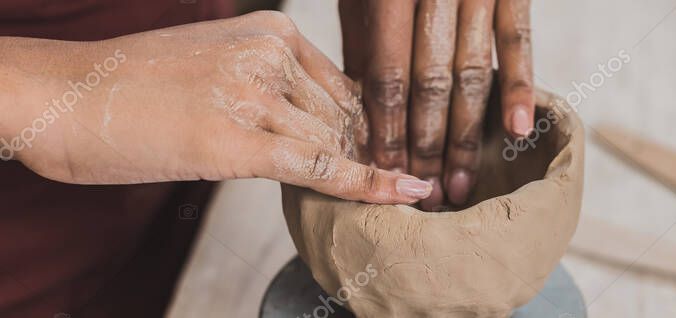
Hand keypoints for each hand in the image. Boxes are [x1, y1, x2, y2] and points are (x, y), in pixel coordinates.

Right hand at [1, 11, 431, 203]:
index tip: (387, 157)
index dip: (366, 131)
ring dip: (357, 174)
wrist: (63, 98)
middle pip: (345, 119)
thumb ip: (270, 85)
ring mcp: (254, 94)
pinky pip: (319, 167)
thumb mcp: (215, 64)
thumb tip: (320, 127)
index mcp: (269, 31)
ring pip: (335, 144)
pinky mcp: (237, 140)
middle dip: (360, 156)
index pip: (346, 87)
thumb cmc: (130, 87)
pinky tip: (402, 196)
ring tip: (381, 197)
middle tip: (380, 185)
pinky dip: (367, 185)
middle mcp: (270, 55)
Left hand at [339, 0, 533, 209]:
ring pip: (472, 73)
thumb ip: (365, 45)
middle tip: (424, 193)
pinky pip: (518, 42)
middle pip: (431, 83)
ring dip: (466, 135)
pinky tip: (515, 132)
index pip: (387, 75)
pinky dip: (519, 88)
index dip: (387, 129)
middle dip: (425, 145)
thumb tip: (364, 115)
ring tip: (459, 184)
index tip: (384, 173)